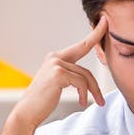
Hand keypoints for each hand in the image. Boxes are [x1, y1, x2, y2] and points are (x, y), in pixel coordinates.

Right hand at [13, 16, 107, 130]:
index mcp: (55, 58)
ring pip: (85, 77)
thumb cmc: (43, 100)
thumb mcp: (58, 82)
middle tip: (102, 100)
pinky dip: (83, 94)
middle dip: (95, 86)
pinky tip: (80, 102)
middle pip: (86, 70)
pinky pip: (81, 83)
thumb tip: (88, 77)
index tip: (105, 22)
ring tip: (91, 104)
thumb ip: (71, 74)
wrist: (27, 111)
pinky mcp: (58, 73)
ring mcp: (56, 64)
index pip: (81, 45)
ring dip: (91, 93)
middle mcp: (55, 57)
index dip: (95, 34)